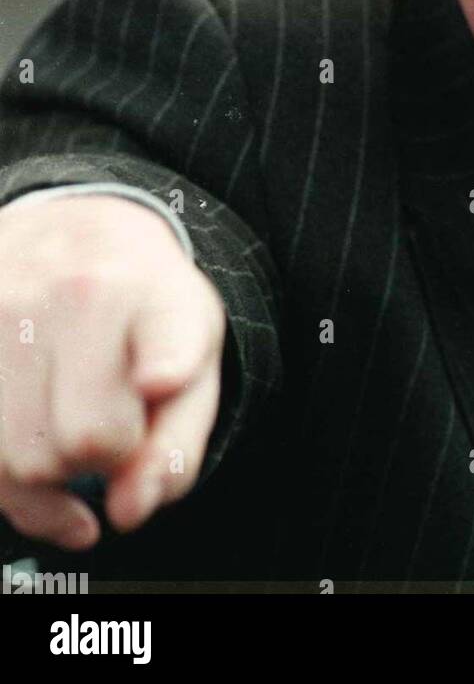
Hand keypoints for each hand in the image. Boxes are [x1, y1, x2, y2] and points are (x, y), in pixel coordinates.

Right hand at [0, 194, 224, 549]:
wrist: (69, 227)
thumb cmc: (141, 302)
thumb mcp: (192, 347)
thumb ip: (178, 438)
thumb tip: (130, 509)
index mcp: (147, 287)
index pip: (160, 339)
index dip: (165, 366)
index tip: (158, 379)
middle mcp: (70, 292)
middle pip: (88, 438)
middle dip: (108, 458)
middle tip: (116, 432)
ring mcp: (3, 314)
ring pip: (22, 460)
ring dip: (53, 476)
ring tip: (73, 439)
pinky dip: (12, 490)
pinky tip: (37, 477)